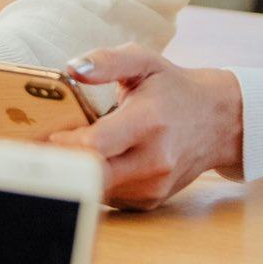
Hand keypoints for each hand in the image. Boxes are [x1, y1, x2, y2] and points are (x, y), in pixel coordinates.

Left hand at [49, 45, 241, 210]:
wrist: (218, 121)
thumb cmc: (173, 88)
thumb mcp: (144, 62)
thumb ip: (107, 61)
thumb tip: (72, 68)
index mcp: (149, 121)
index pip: (95, 145)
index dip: (65, 143)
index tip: (49, 134)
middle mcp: (154, 160)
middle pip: (90, 176)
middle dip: (63, 164)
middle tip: (43, 150)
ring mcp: (154, 186)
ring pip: (96, 189)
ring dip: (80, 172)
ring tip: (79, 149)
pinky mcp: (151, 202)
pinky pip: (109, 197)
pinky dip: (98, 181)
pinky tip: (103, 162)